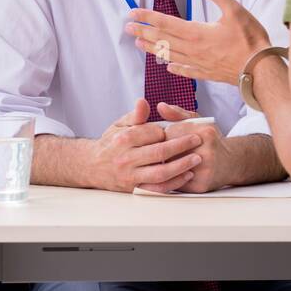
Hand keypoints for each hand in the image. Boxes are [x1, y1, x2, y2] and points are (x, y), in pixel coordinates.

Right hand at [88, 98, 205, 192]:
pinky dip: (174, 183)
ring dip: (182, 166)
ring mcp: (130, 175)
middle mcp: (126, 158)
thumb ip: (135, 115)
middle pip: (159, 152)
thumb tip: (144, 102)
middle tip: (197, 139)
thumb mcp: (120, 125)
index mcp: (123, 139)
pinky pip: (158, 188)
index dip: (168, 130)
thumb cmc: (111, 143)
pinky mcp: (134, 188)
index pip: (153, 133)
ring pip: (161, 173)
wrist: (92, 166)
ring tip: (197, 158)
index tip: (178, 128)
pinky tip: (187, 175)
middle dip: (182, 145)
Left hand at [126, 0, 271, 84]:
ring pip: (170, 55)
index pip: (165, 23)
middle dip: (144, 32)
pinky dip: (175, 68)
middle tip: (128, 28)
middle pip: (162, 40)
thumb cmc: (250, 40)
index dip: (148, 17)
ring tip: (140, 44)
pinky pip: (186, 71)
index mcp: (196, 33)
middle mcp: (193, 49)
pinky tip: (169, 67)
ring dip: (153, 49)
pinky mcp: (207, 73)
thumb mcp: (235, 10)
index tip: (132, 13)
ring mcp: (199, 63)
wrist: (259, 70)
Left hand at [145, 102, 236, 192]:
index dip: (163, 136)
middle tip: (163, 151)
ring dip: (165, 165)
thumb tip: (160, 106)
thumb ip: (178, 114)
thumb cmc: (211, 141)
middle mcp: (207, 150)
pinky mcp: (200, 184)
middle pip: (169, 151)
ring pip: (170, 167)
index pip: (170, 133)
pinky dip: (171, 177)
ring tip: (168, 161)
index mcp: (205, 132)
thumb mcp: (199, 122)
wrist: (231, 163)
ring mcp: (204, 169)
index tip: (165, 138)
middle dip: (163, 151)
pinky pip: (175, 181)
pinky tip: (174, 173)